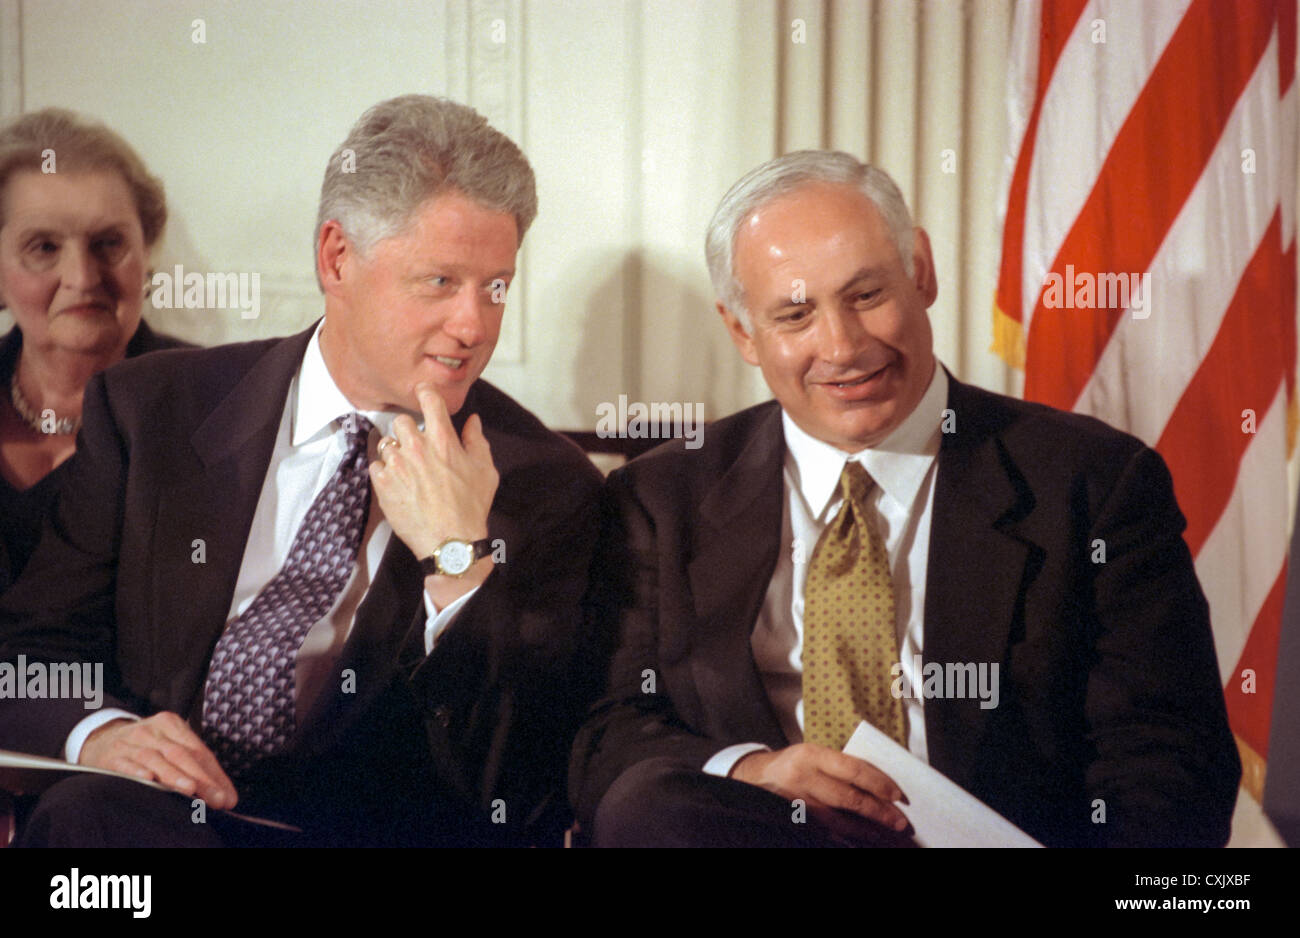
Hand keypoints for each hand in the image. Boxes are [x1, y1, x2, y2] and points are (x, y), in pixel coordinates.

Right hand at [79, 712, 237, 809]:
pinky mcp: (111, 757)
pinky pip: (126, 765)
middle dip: (201, 779)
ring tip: (191, 790)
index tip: (226, 796)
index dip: (214, 774)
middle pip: (181, 755)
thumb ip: (198, 768)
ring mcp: (130, 743)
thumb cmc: (144, 746)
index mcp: (171, 725)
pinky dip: (137, 772)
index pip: (198, 751)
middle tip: (215, 799)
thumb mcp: (169, 746)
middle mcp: (152, 731)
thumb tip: (226, 797)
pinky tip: (149, 780)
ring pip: (156, 759)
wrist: (99, 738)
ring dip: (174, 776)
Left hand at [370, 384, 498, 605]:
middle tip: (418, 446)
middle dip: (410, 430)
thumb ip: (476, 440)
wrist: (450, 542)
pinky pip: (376, 466)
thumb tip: (472, 421)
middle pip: (402, 420)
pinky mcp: (382, 484)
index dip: (425, 392)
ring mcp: (397, 465)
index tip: (424, 394)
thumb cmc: (471, 507)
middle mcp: (416, 447)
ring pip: (387, 443)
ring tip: (408, 469)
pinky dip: (385, 472)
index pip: (429, 398)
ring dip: (397, 452)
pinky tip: (398, 483)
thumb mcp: (485, 471)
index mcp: (442, 439)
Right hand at [731, 743, 909, 840]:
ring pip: (840, 821)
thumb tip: (880, 786)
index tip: (898, 795)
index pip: (853, 769)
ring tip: (887, 835)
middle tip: (900, 822)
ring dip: (867, 830)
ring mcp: (797, 803)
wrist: (756, 778)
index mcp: (812, 755)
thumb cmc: (796, 764)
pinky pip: (827, 832)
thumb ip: (840, 766)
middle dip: (878, 812)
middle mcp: (803, 778)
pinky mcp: (795, 821)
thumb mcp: (814, 754)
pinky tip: (863, 841)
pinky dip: (848, 837)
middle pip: (849, 799)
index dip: (878, 783)